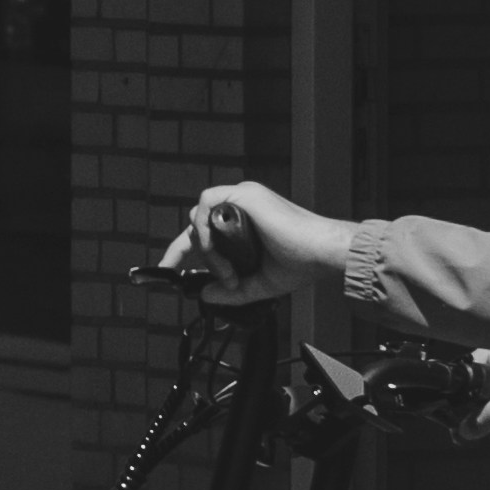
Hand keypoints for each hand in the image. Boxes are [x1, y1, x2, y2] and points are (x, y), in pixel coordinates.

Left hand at [159, 181, 336, 299]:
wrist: (323, 253)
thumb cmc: (302, 263)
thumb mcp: (259, 283)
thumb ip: (231, 291)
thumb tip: (204, 295)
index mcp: (245, 221)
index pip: (203, 231)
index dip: (180, 249)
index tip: (166, 268)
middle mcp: (241, 205)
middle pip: (197, 224)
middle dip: (190, 252)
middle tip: (206, 275)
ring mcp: (242, 197)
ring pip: (199, 216)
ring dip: (206, 248)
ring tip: (228, 271)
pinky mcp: (244, 194)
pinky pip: (206, 205)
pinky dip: (206, 232)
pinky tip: (220, 252)